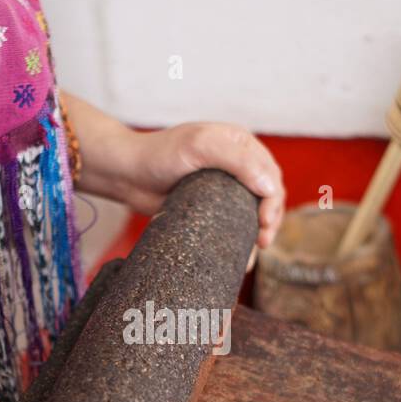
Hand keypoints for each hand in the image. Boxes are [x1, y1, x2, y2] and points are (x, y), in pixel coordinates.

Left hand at [120, 123, 285, 248]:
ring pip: (253, 212)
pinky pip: (233, 225)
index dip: (273, 199)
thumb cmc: (159, 154)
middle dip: (271, 219)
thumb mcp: (199, 146)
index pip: (270, 173)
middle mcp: (236, 165)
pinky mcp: (211, 208)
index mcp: (239, 145)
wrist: (127, 175)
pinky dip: (241, 240)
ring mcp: (224, 188)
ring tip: (255, 249)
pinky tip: (242, 256)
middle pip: (268, 195)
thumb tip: (270, 187)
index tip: (264, 221)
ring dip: (259, 231)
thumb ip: (237, 161)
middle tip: (262, 241)